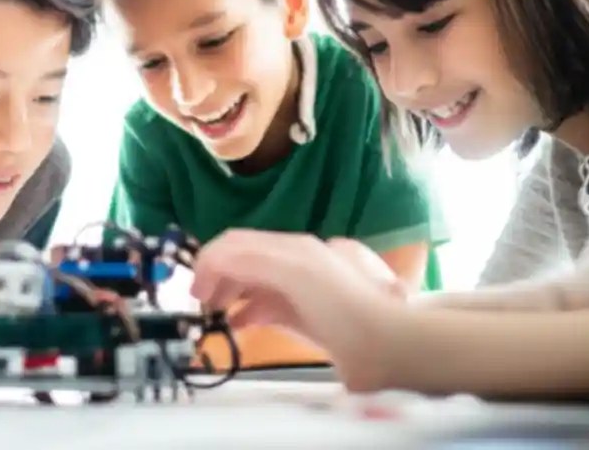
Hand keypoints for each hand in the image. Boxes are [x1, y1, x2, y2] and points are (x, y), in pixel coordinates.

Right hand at [190, 231, 403, 388]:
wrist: (394, 345)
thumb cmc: (344, 307)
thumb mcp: (295, 270)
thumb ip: (250, 259)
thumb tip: (213, 260)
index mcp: (293, 247)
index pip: (236, 243)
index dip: (209, 262)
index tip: (194, 293)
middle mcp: (298, 260)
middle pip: (244, 261)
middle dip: (217, 277)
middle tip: (200, 307)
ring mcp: (306, 289)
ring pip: (255, 284)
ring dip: (230, 294)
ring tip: (215, 316)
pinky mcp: (313, 316)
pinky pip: (272, 308)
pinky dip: (250, 312)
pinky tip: (240, 325)